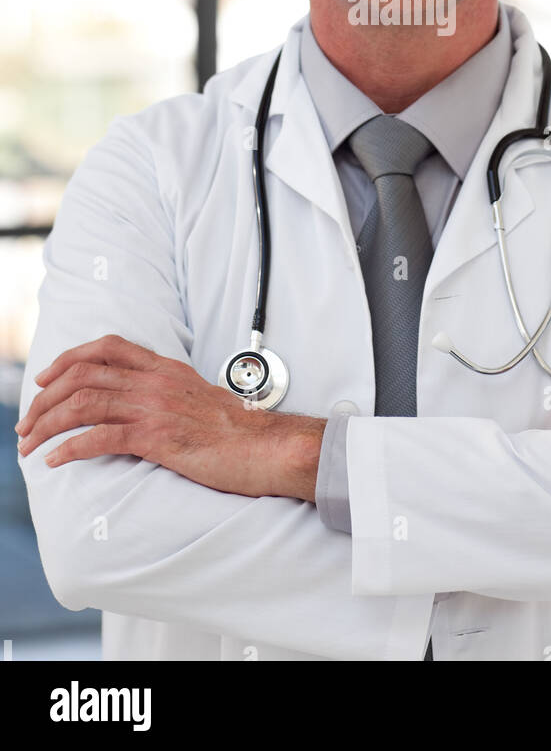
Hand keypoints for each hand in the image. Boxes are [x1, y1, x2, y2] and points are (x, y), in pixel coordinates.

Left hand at [16, 335, 325, 500]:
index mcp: (165, 368)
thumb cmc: (237, 430)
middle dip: (46, 399)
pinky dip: (70, 448)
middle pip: (85, 375)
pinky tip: (55, 459)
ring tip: (30, 445)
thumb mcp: (198, 397)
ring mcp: (155, 407)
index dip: (69, 359)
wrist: (266, 447)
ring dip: (48, 425)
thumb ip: (168, 391)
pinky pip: (101, 438)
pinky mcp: (157, 438)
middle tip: (28, 423)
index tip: (47, 379)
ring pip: (85, 404)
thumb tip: (142, 402)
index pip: (108, 347)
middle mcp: (156, 381)